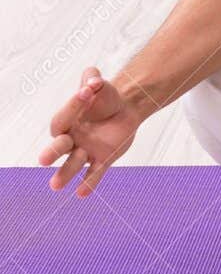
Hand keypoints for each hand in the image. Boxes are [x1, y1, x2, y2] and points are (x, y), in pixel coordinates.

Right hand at [39, 65, 145, 197]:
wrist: (124, 108)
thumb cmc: (105, 97)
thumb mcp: (99, 85)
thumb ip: (92, 79)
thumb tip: (92, 79)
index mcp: (66, 120)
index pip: (64, 117)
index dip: (75, 104)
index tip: (89, 90)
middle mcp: (71, 138)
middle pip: (58, 147)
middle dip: (51, 153)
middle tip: (43, 160)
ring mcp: (86, 151)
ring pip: (73, 164)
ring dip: (66, 173)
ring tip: (55, 185)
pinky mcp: (102, 159)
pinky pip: (94, 173)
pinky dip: (89, 183)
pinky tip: (82, 194)